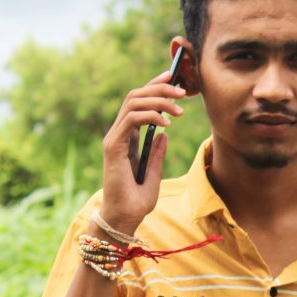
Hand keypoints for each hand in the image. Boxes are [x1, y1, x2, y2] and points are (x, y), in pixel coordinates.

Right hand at [100, 70, 186, 232]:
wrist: (124, 219)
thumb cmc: (137, 202)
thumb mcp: (154, 174)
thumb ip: (157, 153)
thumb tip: (164, 134)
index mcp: (127, 138)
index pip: (138, 102)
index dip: (154, 86)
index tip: (173, 77)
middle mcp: (118, 135)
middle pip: (135, 96)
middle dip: (159, 87)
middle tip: (183, 91)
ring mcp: (114, 139)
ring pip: (132, 102)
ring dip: (158, 99)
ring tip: (179, 107)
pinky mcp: (113, 147)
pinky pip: (131, 119)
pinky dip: (150, 115)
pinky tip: (167, 122)